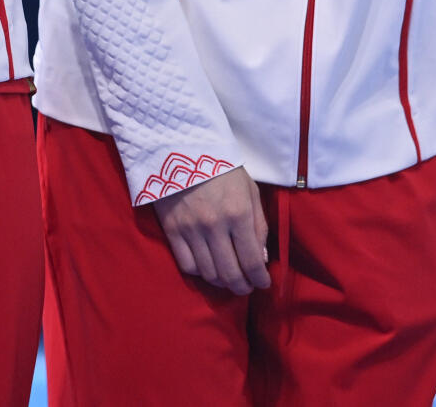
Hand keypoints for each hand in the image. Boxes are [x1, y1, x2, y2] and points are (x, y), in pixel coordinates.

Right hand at [151, 166, 270, 294]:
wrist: (181, 147)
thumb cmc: (222, 167)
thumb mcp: (249, 189)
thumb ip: (258, 224)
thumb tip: (260, 257)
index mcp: (238, 214)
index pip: (252, 261)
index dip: (260, 279)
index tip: (263, 283)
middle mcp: (215, 226)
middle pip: (230, 273)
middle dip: (242, 286)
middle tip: (246, 287)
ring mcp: (190, 230)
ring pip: (208, 273)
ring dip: (221, 282)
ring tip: (228, 278)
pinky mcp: (171, 230)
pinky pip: (186, 264)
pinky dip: (199, 271)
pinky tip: (206, 266)